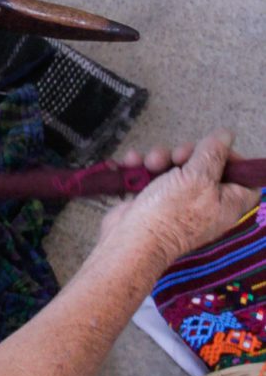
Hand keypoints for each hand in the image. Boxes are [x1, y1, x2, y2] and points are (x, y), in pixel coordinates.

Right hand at [98, 129, 258, 267]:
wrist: (132, 240)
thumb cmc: (171, 213)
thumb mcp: (198, 177)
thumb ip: (212, 153)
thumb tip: (225, 135)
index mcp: (227, 201)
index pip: (243, 177)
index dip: (232, 158)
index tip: (214, 148)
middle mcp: (206, 201)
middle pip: (205, 166)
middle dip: (187, 154)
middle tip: (178, 157)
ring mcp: (178, 200)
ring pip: (174, 166)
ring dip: (159, 158)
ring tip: (149, 164)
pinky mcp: (154, 198)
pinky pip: (152, 174)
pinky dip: (142, 167)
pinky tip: (132, 163)